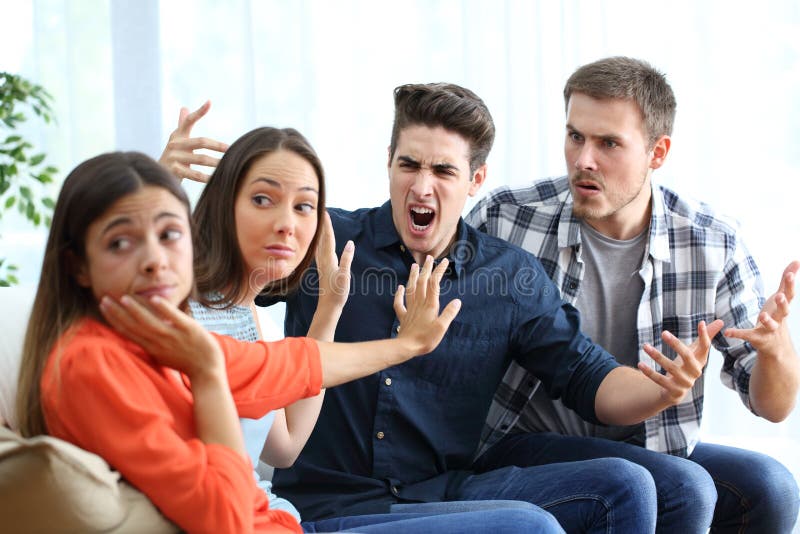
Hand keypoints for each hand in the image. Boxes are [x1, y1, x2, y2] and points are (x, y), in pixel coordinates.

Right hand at [99, 294, 222, 377]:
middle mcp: (158, 342)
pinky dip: (164, 309)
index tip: (103, 305)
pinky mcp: (189, 330)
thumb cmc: (185, 360)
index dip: (113, 318)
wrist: (207, 370)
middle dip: (117, 313)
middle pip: (133, 326)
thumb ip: (150, 341)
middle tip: (104, 299)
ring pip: (150, 322)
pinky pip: (174, 318)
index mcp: (151, 347)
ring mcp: (173, 336)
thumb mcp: (162, 354)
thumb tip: (140, 329)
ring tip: (124, 298)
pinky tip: (154, 299)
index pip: (127, 331)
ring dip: (136, 310)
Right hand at [158, 101, 227, 182]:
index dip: (199, 111)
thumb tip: (184, 108)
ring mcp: (173, 157)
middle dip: (217, 146)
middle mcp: (174, 144)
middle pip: (201, 141)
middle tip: (230, 149)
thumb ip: (181, 124)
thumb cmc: (173, 156)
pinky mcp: (174, 170)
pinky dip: (207, 177)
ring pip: (201, 159)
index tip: (209, 102)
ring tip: (227, 165)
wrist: (158, 175)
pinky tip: (216, 179)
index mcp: (177, 135)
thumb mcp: (177, 140)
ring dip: (216, 162)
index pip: (189, 121)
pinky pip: (195, 174)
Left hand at [316, 211, 352, 310]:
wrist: (328, 306)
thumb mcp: (345, 275)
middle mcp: (324, 260)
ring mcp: (323, 265)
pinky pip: (321, 252)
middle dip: (323, 226)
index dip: (328, 225)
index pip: (329, 238)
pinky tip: (319, 245)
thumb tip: (351, 243)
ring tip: (320, 225)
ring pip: (320, 245)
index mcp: (329, 259)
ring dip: (321, 234)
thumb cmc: (337, 293)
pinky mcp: (324, 269)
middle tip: (322, 213)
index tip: (325, 213)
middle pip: (323, 239)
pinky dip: (321, 244)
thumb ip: (347, 258)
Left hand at [393, 256, 460, 355]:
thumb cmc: (426, 339)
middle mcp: (419, 303)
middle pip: (422, 282)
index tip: (444, 262)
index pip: (435, 284)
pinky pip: (399, 302)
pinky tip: (400, 287)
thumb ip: (449, 313)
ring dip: (413, 276)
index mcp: (430, 305)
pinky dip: (399, 294)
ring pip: (411, 288)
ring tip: (414, 266)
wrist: (406, 348)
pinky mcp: (404, 316)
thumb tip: (458, 301)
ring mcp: (410, 309)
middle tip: (429, 258)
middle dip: (426, 269)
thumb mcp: (441, 327)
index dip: (439, 271)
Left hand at [638, 319, 723, 403]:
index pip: (705, 347)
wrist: (676, 391)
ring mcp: (685, 382)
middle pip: (687, 356)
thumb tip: (721, 321)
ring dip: (657, 356)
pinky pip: (660, 380)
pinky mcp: (673, 390)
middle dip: (676, 344)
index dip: (705, 335)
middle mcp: (695, 372)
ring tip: (645, 346)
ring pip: (671, 368)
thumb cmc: (686, 366)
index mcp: (700, 361)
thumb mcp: (694, 352)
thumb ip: (706, 337)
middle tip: (663, 332)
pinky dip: (649, 372)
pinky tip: (640, 363)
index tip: (701, 323)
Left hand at [724, 260, 797, 358]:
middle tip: (780, 296)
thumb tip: (796, 260)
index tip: (790, 274)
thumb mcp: (781, 298)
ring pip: (771, 326)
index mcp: (783, 307)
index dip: (790, 285)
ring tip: (762, 315)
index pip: (790, 295)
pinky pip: (747, 335)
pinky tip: (728, 332)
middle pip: (784, 311)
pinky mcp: (757, 339)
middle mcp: (779, 319)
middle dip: (783, 304)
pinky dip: (737, 333)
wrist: (776, 346)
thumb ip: (786, 281)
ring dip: (768, 320)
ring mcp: (769, 330)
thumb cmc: (777, 315)